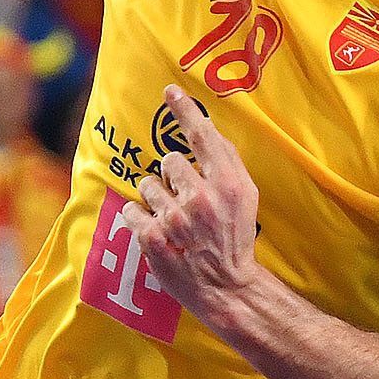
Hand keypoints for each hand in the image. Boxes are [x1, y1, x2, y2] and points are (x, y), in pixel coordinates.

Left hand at [135, 85, 266, 321]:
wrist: (226, 286)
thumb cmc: (236, 238)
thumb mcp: (246, 197)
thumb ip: (227, 163)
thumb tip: (204, 130)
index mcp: (228, 184)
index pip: (201, 136)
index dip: (183, 110)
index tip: (169, 91)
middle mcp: (201, 198)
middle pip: (169, 160)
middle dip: (172, 177)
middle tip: (185, 200)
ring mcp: (175, 219)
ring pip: (147, 185)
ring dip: (156, 198)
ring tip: (173, 220)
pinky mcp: (152, 239)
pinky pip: (132, 211)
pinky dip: (140, 219)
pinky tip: (158, 232)